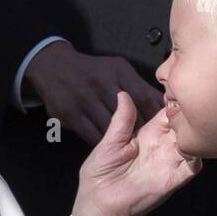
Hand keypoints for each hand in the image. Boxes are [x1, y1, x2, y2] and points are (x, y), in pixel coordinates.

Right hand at [23, 41, 164, 143]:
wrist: (52, 68)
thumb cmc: (91, 70)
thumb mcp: (116, 68)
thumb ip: (137, 85)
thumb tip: (160, 103)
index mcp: (117, 73)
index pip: (144, 97)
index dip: (156, 115)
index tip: (163, 125)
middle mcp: (102, 86)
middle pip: (130, 115)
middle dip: (143, 130)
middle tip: (153, 142)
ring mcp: (85, 101)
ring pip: (112, 127)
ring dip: (124, 139)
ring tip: (134, 147)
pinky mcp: (72, 116)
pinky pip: (93, 135)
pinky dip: (104, 142)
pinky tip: (111, 146)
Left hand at [71, 92, 201, 215]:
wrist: (99, 207)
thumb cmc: (99, 177)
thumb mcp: (108, 144)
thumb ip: (121, 121)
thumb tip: (123, 93)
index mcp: (147, 135)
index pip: (166, 112)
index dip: (173, 99)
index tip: (178, 85)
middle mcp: (162, 146)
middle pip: (183, 123)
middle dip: (188, 110)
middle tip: (191, 96)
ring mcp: (170, 162)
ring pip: (192, 140)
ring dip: (195, 127)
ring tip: (193, 113)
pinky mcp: (174, 179)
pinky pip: (193, 164)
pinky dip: (197, 152)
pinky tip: (192, 140)